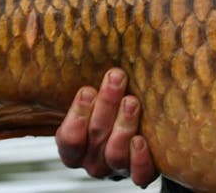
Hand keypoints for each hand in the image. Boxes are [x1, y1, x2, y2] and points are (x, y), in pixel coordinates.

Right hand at [55, 68, 157, 186]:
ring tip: (132, 101)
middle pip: (95, 137)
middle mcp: (94, 161)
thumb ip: (91, 86)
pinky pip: (139, 175)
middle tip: (116, 78)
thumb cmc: (115, 109)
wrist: (147, 135)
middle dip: (106, 104)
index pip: (68, 138)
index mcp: (76, 146)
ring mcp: (116, 170)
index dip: (76, 115)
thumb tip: (89, 39)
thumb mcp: (97, 99)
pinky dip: (139, 159)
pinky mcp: (140, 174)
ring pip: (115, 154)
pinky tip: (142, 140)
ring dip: (123, 125)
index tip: (87, 89)